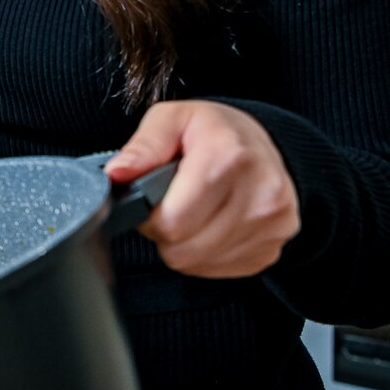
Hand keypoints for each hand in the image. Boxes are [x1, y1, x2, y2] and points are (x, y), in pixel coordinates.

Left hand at [105, 100, 299, 278]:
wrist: (263, 144)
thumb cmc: (214, 131)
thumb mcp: (173, 118)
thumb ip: (143, 146)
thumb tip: (117, 174)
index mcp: (228, 157)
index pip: (172, 222)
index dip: (150, 217)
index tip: (152, 201)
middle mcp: (258, 194)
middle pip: (184, 250)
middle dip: (166, 232)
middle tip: (172, 206)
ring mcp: (270, 225)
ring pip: (198, 263)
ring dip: (185, 245)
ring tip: (192, 213)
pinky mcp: (271, 248)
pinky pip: (219, 270)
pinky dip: (206, 254)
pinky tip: (211, 225)